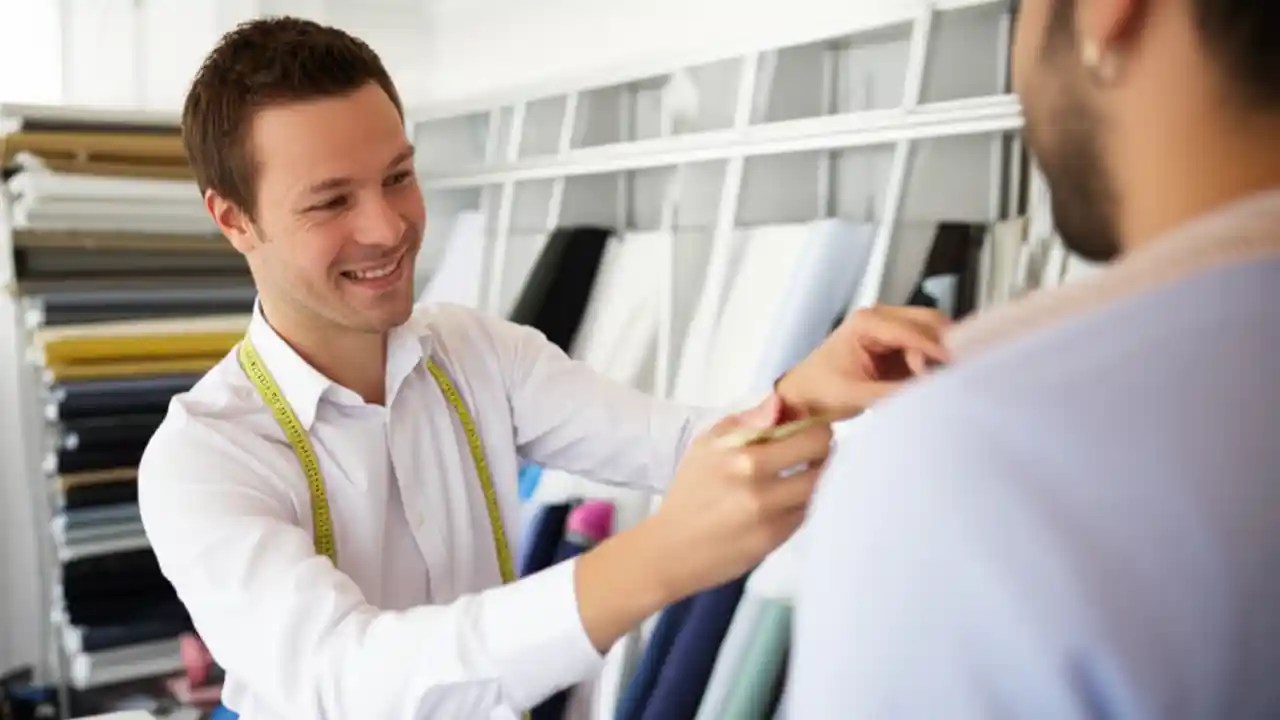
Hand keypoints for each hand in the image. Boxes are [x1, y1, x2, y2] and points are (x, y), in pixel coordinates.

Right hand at [645, 394, 831, 599]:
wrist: (671, 549)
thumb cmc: (689, 491)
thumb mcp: (706, 445)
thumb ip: (745, 422)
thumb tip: (779, 402)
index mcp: (744, 456)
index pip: (809, 436)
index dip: (816, 430)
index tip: (809, 430)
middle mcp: (760, 486)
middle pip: (819, 463)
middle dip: (819, 454)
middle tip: (809, 454)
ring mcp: (769, 516)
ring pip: (813, 490)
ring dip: (808, 481)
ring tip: (790, 478)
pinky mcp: (774, 541)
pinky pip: (801, 515)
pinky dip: (796, 506)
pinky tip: (778, 503)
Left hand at [776, 305, 950, 419]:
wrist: (804, 395)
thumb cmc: (818, 389)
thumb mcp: (853, 395)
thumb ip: (889, 394)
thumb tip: (924, 394)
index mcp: (866, 322)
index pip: (910, 330)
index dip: (935, 347)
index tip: (955, 364)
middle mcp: (881, 318)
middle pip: (928, 322)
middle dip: (941, 346)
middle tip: (947, 375)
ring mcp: (890, 330)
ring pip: (931, 333)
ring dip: (937, 355)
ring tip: (930, 382)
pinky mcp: (896, 346)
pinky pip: (925, 348)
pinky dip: (932, 362)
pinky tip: (927, 380)